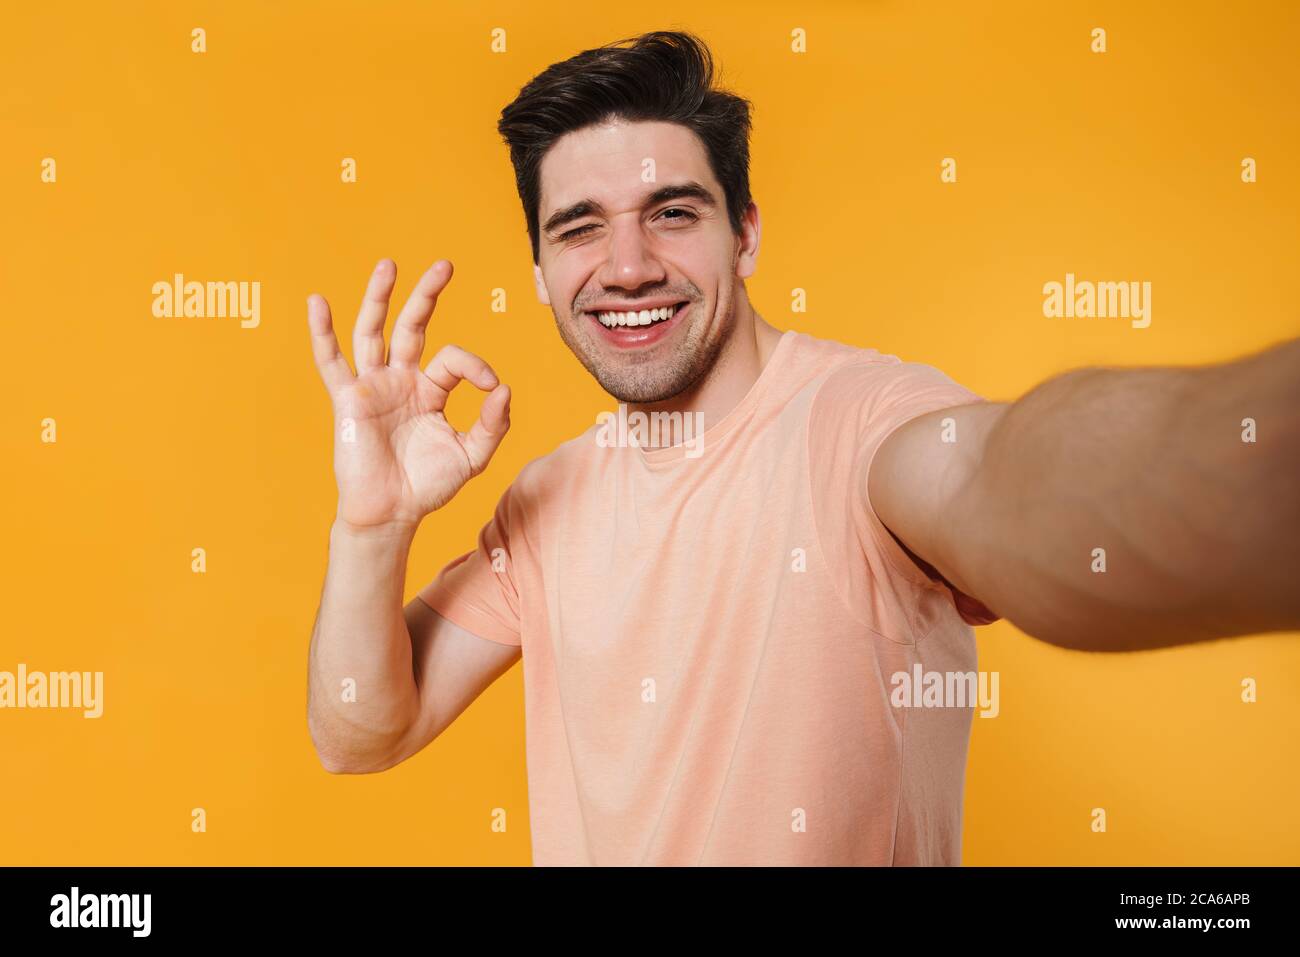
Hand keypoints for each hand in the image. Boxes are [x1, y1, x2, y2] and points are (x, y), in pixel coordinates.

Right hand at [306, 258, 510, 530]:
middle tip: (445, 265)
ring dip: (380, 297)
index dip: (476, 367)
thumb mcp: (472, 455)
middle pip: (412, 326)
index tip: (492, 388)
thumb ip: (493, 424)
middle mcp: (401, 381)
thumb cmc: (428, 485)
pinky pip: (331, 362)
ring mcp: (373, 387)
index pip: (453, 358)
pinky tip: (317, 303)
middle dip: (426, 295)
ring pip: (373, 332)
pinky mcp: (349, 400)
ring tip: (389, 265)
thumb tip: (504, 388)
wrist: (391, 513)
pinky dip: (322, 333)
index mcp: (430, 390)